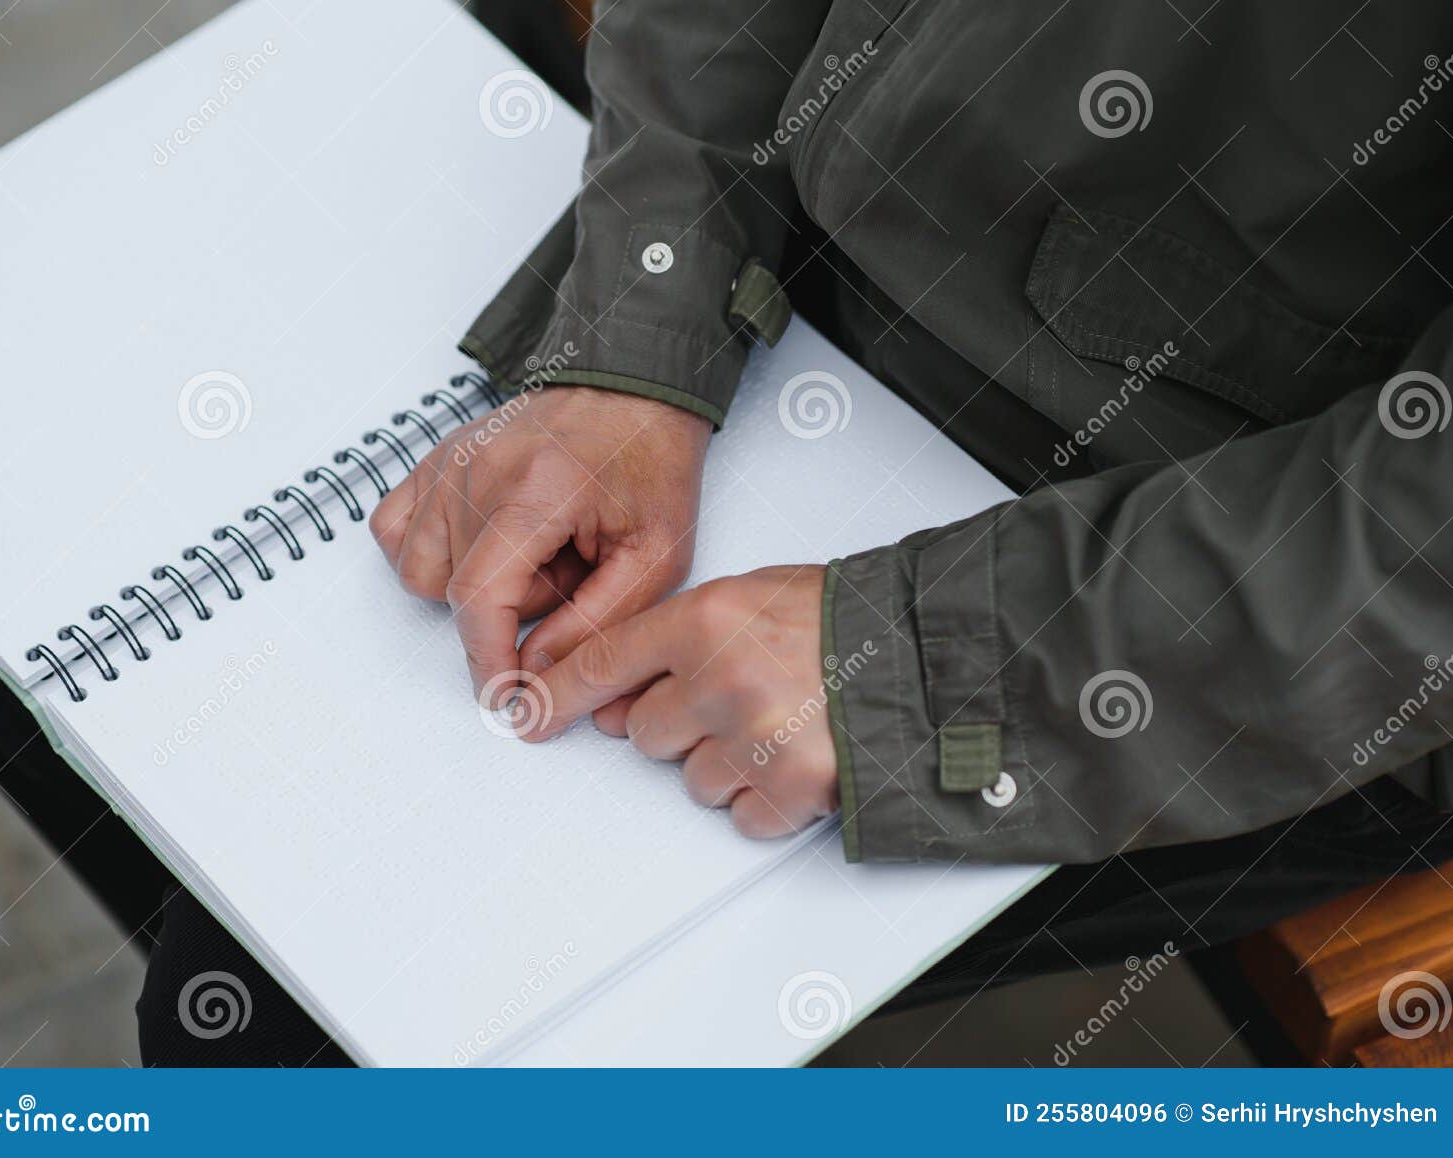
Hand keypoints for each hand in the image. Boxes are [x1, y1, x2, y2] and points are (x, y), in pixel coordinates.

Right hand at [368, 386, 710, 702]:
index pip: (480, 599)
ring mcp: (445, 463)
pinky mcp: (432, 462)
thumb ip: (597, 624)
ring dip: (475, 583)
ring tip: (534, 555)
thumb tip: (537, 674)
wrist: (631, 391)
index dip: (490, 662)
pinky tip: (489, 545)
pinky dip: (434, 556)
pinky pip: (398, 536)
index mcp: (533, 490)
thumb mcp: (656, 556)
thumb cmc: (649, 463)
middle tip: (570, 572)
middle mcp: (473, 471)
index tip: (509, 698)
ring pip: (420, 571)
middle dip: (513, 608)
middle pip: (457, 591)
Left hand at [525, 565, 839, 837]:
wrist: (929, 651)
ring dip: (724, 764)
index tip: (523, 713)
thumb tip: (621, 692)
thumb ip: (681, 634)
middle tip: (732, 700)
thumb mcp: (752, 593)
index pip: (602, 663)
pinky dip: (766, 799)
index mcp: (705, 620)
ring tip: (779, 723)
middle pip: (642, 733)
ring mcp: (755, 740)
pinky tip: (797, 758)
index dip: (557, 694)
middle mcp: (719, 680)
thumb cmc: (846, 617)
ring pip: (691, 780)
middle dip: (677, 724)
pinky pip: (741, 817)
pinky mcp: (792, 791)